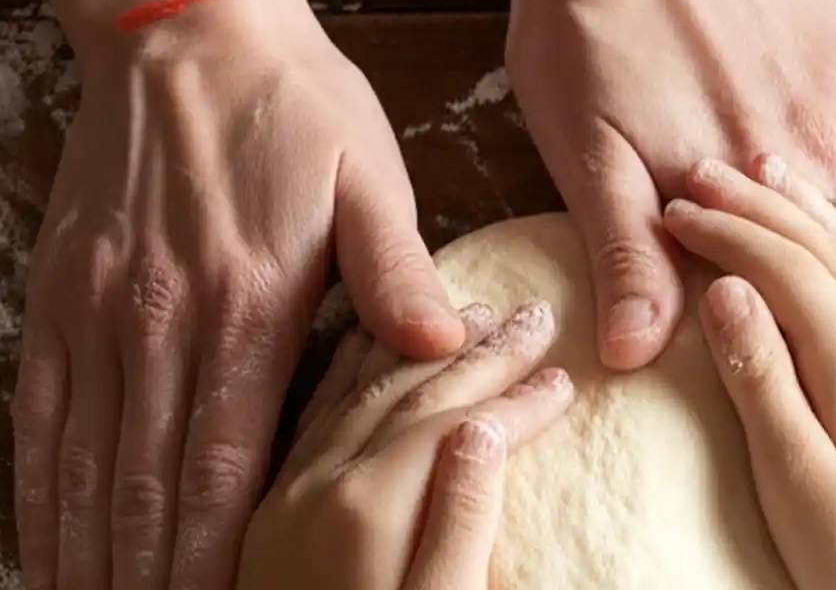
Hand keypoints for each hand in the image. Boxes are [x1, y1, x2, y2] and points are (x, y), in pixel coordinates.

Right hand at [12, 0, 466, 588]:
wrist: (188, 30)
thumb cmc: (294, 107)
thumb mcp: (370, 175)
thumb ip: (397, 268)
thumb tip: (446, 344)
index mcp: (250, 304)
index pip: (228, 462)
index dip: (222, 552)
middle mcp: (162, 320)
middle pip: (151, 483)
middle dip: (156, 572)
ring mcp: (100, 309)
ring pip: (88, 462)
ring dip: (93, 549)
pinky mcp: (59, 291)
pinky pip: (39, 411)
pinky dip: (39, 488)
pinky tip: (45, 539)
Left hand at [237, 302, 572, 589]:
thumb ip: (461, 524)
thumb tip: (486, 431)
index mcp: (366, 504)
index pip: (457, 422)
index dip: (518, 398)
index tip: (565, 376)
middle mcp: (318, 480)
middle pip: (413, 389)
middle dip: (480, 350)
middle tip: (533, 314)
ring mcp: (287, 491)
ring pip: (362, 386)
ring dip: (422, 347)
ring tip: (470, 312)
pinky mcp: (270, 509)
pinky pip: (318, 410)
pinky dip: (359, 368)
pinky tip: (378, 352)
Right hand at [665, 159, 835, 588]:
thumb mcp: (794, 478)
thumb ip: (760, 377)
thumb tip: (724, 292)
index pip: (785, 266)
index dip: (727, 231)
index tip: (677, 208)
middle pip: (829, 248)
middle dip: (766, 203)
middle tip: (713, 170)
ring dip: (828, 207)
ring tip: (790, 168)